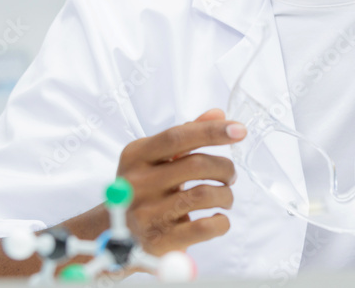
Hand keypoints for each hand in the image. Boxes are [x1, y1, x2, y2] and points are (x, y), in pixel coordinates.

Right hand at [115, 108, 246, 255]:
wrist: (114, 234)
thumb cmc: (144, 189)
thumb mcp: (156, 158)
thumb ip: (187, 134)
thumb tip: (218, 114)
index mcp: (136, 155)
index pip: (179, 136)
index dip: (212, 131)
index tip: (240, 130)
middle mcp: (137, 183)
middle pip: (196, 165)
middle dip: (225, 168)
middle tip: (230, 175)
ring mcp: (146, 213)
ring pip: (203, 195)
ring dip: (226, 195)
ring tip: (226, 197)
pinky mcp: (158, 241)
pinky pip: (203, 228)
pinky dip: (221, 222)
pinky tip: (219, 219)